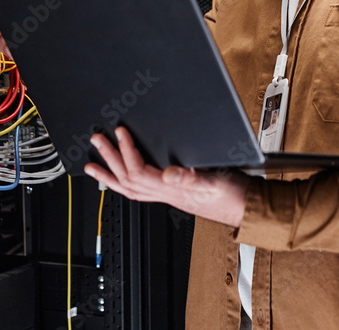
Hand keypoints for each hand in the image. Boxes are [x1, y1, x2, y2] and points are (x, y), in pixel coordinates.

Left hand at [85, 126, 249, 227]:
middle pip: (127, 179)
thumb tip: (170, 173)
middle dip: (109, 159)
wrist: (246, 207)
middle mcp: (165, 194)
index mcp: (172, 189)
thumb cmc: (233, 195)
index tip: (119, 132)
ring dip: (109, 175)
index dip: (126, 151)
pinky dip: (124, 184)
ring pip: (129, 188)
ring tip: (92, 165)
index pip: (139, 171)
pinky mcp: (171, 195)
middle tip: (96, 140)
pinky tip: (119, 178)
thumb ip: (192, 177)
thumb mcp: (216, 180)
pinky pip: (139, 192)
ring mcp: (166, 196)